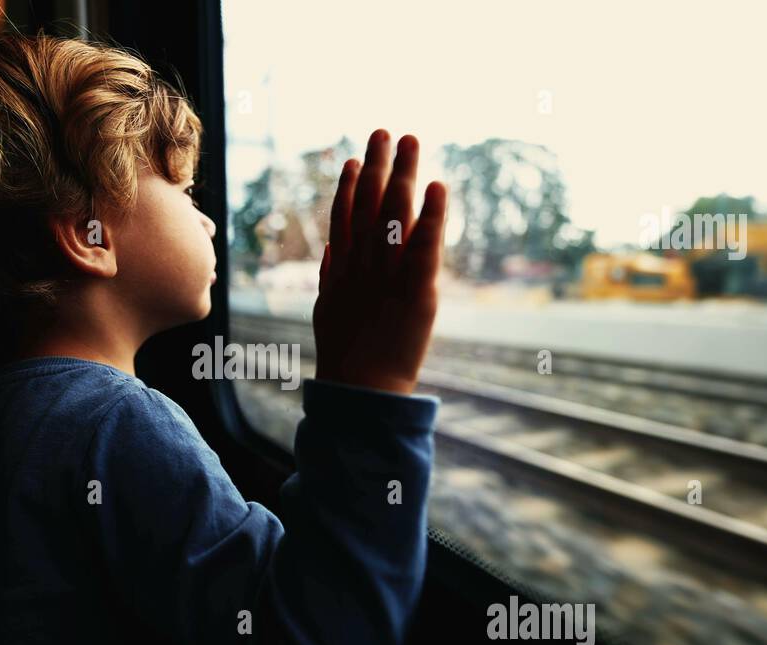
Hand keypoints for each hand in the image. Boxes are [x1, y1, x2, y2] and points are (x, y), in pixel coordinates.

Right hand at [312, 130, 447, 395]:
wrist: (362, 390)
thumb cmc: (346, 357)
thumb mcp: (329, 311)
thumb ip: (330, 277)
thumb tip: (331, 251)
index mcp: (341, 270)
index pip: (344, 217)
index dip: (348, 186)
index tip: (353, 158)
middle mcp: (362, 265)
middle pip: (368, 204)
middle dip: (377, 165)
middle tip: (385, 132)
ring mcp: (388, 275)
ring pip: (394, 214)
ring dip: (403, 174)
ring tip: (410, 142)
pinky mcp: (418, 291)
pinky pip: (425, 246)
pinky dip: (432, 215)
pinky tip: (437, 186)